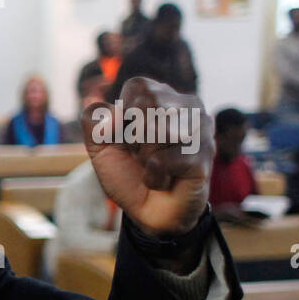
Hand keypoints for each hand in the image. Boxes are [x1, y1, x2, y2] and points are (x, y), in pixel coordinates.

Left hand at [82, 77, 213, 238]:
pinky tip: (165, 180)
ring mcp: (201, 129)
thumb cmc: (128, 173)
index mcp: (162, 96)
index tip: (127, 138)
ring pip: (157, 131)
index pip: (138, 87)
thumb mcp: (100, 146)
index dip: (123, 117)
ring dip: (144, 159)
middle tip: (142, 155)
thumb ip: (94, 122)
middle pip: (148, 104)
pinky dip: (153, 177)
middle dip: (134, 138)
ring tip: (155, 167)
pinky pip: (163, 160)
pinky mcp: (204, 155)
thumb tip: (115, 114)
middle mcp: (188, 105)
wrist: (148, 212)